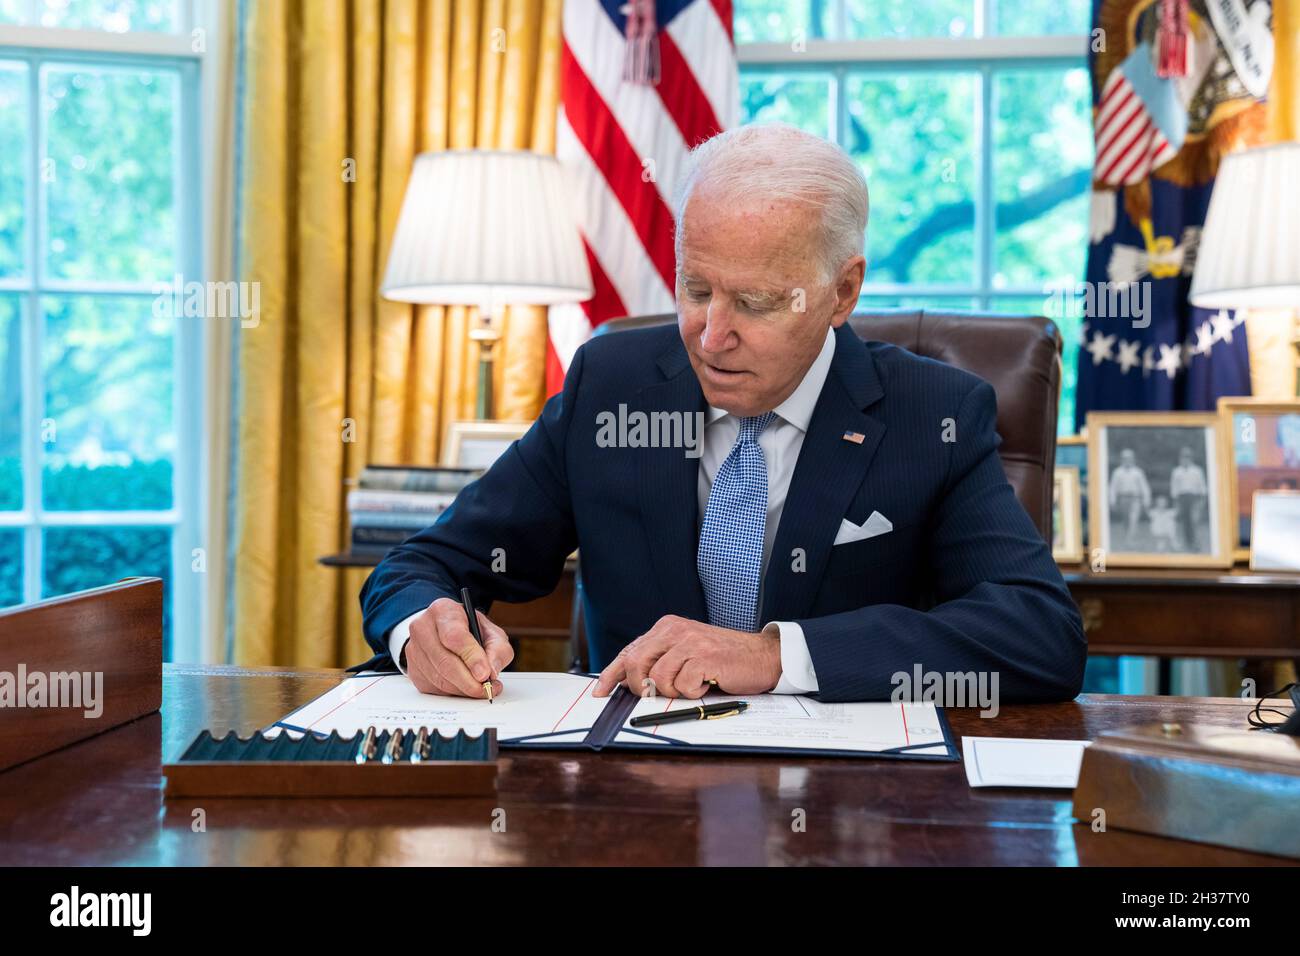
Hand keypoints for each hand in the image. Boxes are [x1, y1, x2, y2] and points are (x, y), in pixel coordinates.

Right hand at [404, 597, 513, 698]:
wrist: (444, 631)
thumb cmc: (469, 630)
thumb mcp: (491, 632)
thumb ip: (498, 649)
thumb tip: (491, 671)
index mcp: (443, 610)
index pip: (454, 636)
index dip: (471, 657)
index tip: (485, 674)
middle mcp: (423, 628)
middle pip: (445, 661)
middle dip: (469, 681)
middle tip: (487, 688)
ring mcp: (414, 649)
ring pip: (439, 679)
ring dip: (463, 689)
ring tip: (482, 689)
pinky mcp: (413, 670)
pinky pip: (434, 688)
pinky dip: (453, 692)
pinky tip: (465, 687)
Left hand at [591, 615, 781, 698]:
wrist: (762, 656)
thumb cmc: (723, 659)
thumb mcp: (686, 652)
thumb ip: (660, 660)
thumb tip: (630, 683)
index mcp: (667, 627)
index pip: (629, 651)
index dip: (611, 674)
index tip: (600, 692)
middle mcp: (675, 630)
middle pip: (635, 663)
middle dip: (640, 686)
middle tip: (657, 694)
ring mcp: (690, 642)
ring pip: (658, 678)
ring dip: (674, 691)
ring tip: (693, 684)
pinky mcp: (705, 657)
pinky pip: (682, 685)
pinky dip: (693, 692)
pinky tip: (707, 684)